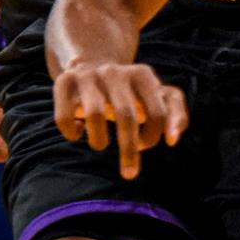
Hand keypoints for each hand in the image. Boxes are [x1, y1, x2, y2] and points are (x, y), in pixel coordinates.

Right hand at [51, 60, 188, 179]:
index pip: (157, 113)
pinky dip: (71, 132)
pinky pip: (64, 116)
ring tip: (100, 145)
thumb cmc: (131, 93)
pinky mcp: (64, 81)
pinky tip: (77, 132)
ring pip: (94, 114)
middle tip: (129, 173)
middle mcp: (115, 71)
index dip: (152, 137)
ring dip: (98, 140)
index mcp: (143, 74)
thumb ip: (175, 115)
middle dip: (128, 150)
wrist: (92, 66)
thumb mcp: (158, 96)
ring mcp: (88, 75)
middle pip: (126, 115)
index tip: (143, 146)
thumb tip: (172, 140)